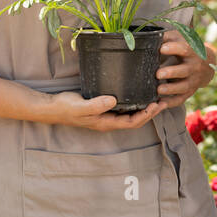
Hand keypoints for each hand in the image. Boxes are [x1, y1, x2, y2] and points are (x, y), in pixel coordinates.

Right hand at [43, 90, 162, 130]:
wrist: (52, 107)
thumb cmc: (66, 107)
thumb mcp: (81, 106)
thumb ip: (96, 104)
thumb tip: (113, 101)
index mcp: (106, 123)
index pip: (132, 123)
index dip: (146, 115)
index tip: (157, 105)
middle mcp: (108, 121)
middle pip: (135, 120)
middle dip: (150, 112)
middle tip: (164, 100)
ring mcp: (106, 115)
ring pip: (130, 114)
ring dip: (144, 108)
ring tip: (156, 97)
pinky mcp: (103, 107)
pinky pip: (123, 107)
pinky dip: (134, 102)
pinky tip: (138, 93)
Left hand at [154, 30, 215, 111]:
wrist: (207, 64)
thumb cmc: (188, 48)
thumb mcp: (182, 39)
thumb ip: (169, 37)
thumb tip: (153, 36)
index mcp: (192, 52)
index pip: (185, 49)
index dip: (174, 48)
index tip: (162, 48)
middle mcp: (194, 67)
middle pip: (184, 71)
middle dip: (171, 72)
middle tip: (158, 74)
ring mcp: (193, 81)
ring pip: (183, 87)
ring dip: (171, 89)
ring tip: (158, 90)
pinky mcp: (189, 91)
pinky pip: (181, 99)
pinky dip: (171, 103)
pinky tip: (160, 104)